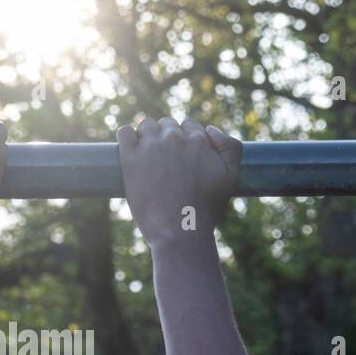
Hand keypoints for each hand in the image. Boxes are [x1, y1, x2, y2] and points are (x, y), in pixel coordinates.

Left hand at [116, 116, 240, 245]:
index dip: (185, 139)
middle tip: (164, 162)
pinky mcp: (130, 158)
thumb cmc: (205, 209)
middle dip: (166, 138)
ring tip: (147, 158)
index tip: (181, 156)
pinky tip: (130, 152)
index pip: (189, 125)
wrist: (180, 230)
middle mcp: (175, 138)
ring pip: (146, 125)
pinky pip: (124, 133)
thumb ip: (230, 147)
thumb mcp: (231, 176)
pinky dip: (127, 138)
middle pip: (167, 124)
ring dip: (147, 136)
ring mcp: (151, 146)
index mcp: (198, 140)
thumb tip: (210, 129)